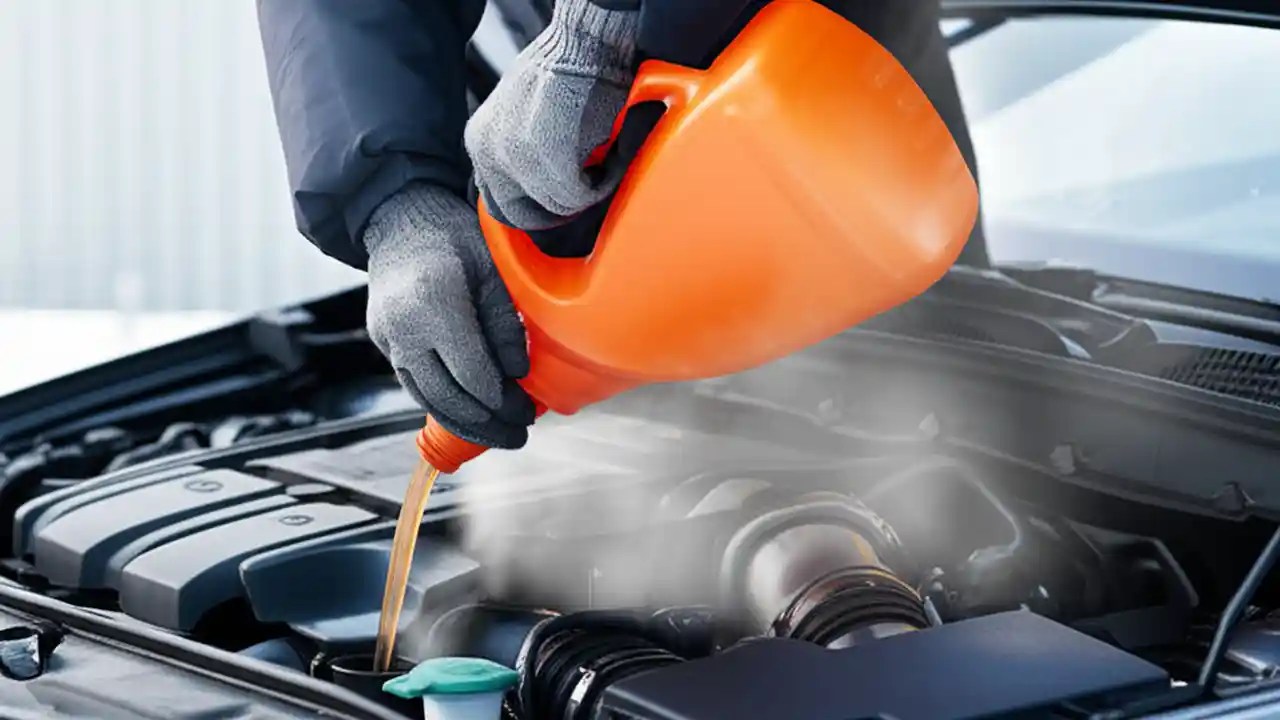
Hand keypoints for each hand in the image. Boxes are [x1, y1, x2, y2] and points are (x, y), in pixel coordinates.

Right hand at [364, 183, 535, 448]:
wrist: (399, 220)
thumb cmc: (454, 237)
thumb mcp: (492, 270)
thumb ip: (504, 324)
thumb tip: (519, 375)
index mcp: (434, 302)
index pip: (470, 373)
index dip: (500, 402)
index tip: (527, 414)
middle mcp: (402, 326)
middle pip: (445, 396)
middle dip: (485, 424)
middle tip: (518, 435)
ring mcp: (386, 338)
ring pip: (426, 399)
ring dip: (464, 425)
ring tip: (499, 435)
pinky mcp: (382, 344)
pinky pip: (415, 386)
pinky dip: (444, 407)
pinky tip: (473, 415)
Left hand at [465, 0, 638, 229]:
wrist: (587, 45)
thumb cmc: (563, 71)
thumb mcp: (519, 115)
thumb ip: (516, 152)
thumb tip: (532, 186)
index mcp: (479, 143)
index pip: (499, 202)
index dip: (533, 207)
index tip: (558, 201)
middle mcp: (488, 153)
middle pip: (521, 213)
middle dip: (555, 209)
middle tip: (582, 191)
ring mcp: (516, 160)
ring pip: (556, 205)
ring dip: (584, 193)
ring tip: (601, 165)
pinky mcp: (549, 162)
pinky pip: (577, 196)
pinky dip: (600, 184)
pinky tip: (608, 160)